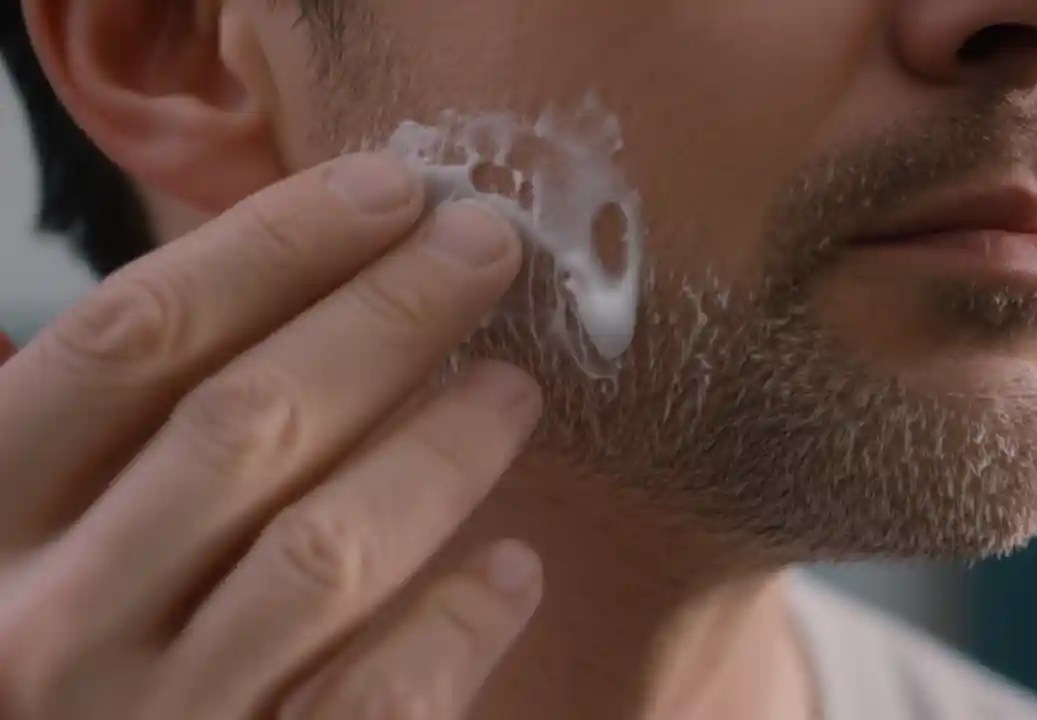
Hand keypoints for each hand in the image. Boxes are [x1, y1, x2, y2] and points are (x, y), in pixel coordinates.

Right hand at [0, 154, 543, 718]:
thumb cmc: (82, 647)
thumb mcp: (55, 525)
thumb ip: (140, 430)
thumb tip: (321, 278)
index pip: (133, 337)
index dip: (274, 244)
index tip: (391, 188)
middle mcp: (49, 620)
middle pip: (245, 421)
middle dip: (386, 313)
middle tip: (486, 249)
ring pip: (326, 550)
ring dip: (442, 448)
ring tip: (513, 389)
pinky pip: (383, 698)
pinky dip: (460, 622)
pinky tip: (516, 568)